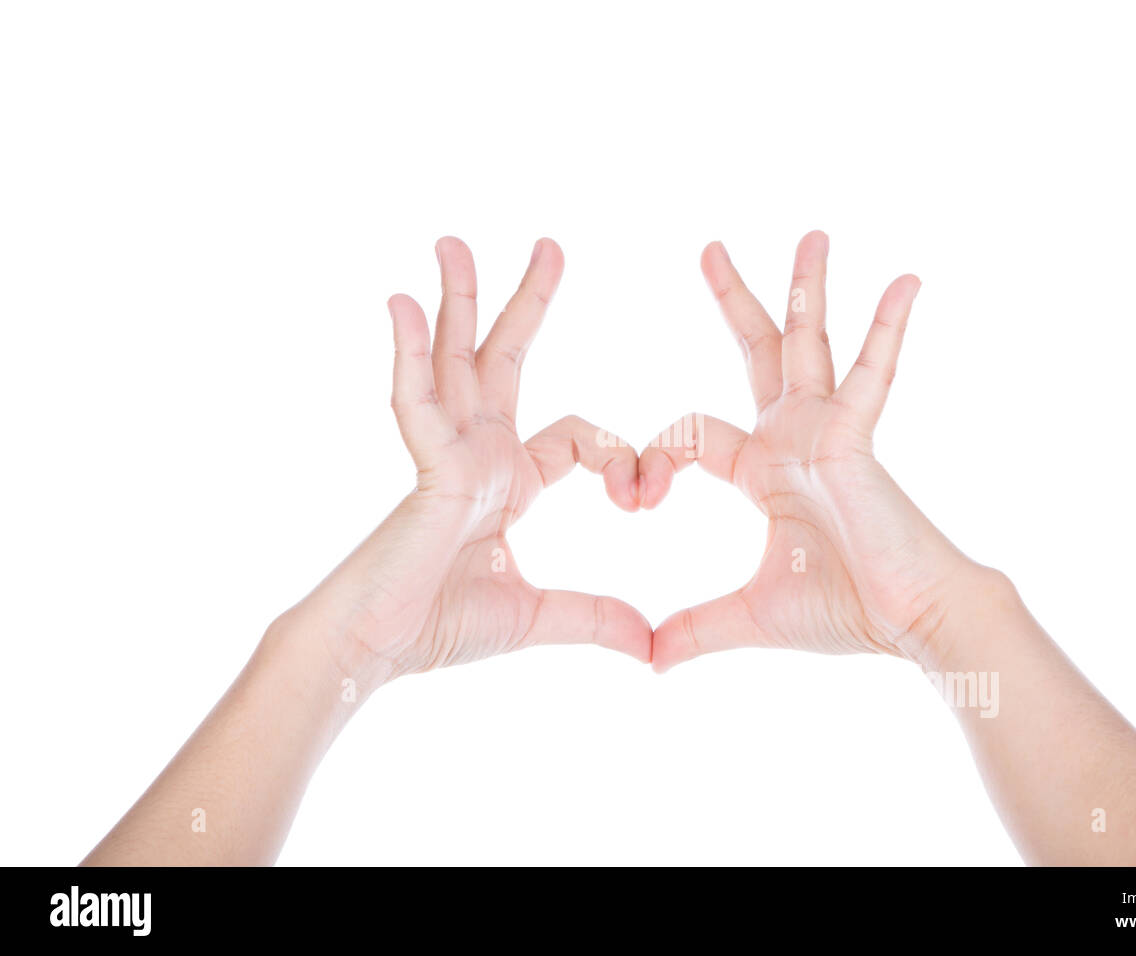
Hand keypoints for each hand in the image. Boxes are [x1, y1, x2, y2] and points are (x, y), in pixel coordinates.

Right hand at [290, 237, 649, 684]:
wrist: (377, 652)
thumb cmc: (439, 627)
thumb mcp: (538, 616)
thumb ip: (594, 617)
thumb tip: (650, 647)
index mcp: (505, 479)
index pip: (577, 438)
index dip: (617, 457)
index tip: (641, 499)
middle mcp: (477, 454)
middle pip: (504, 359)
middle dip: (526, 302)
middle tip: (552, 244)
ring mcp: (447, 454)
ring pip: (453, 359)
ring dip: (456, 299)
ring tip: (454, 241)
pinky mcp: (424, 469)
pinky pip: (415, 402)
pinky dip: (407, 353)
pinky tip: (402, 301)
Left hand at [638, 231, 983, 671]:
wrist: (910, 623)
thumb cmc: (844, 610)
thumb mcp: (749, 616)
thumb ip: (696, 628)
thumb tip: (647, 661)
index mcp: (763, 466)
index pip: (689, 433)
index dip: (650, 458)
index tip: (635, 500)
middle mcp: (794, 436)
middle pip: (759, 351)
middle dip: (734, 300)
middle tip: (708, 246)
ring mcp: (826, 430)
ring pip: (810, 343)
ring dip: (807, 289)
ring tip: (811, 232)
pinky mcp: (857, 439)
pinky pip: (870, 375)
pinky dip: (888, 331)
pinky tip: (908, 281)